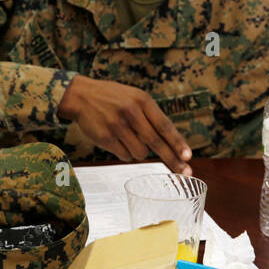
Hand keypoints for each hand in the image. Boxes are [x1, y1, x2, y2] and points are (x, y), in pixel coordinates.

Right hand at [58, 75, 192, 173]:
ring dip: (140, 152)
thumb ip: (151, 115)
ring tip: (129, 139)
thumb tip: (173, 142)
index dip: (177, 143)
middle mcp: (130, 112)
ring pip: (140, 152)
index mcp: (142, 100)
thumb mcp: (134, 97)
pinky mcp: (105, 138)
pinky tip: (118, 141)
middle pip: (156, 142)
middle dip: (172, 160)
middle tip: (185, 173)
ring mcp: (117, 126)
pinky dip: (125, 153)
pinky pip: (124, 156)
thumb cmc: (112, 98)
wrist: (81, 96)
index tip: (188, 157)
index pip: (164, 125)